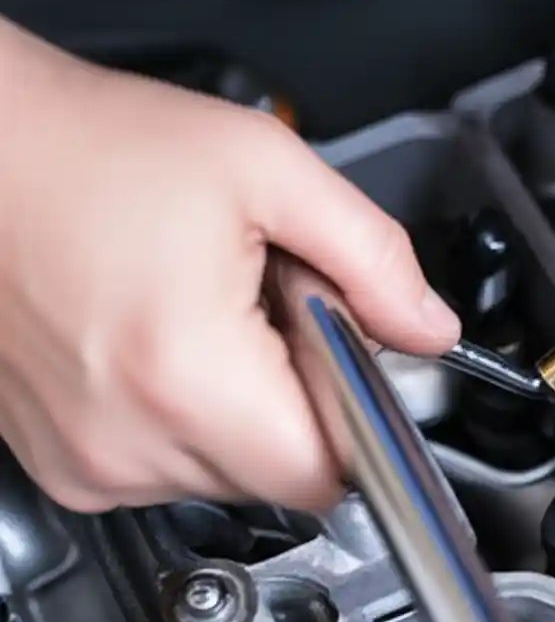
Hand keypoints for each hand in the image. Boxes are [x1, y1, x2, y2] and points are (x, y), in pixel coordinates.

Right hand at [0, 21, 459, 512]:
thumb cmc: (96, 147)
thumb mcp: (270, 171)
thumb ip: (375, 258)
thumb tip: (429, 328)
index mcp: (188, 378)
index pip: (329, 471)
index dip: (359, 408)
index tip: (346, 351)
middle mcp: (126, 441)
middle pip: (281, 474)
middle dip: (302, 397)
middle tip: (266, 305)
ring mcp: (84, 459)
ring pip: (226, 474)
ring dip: (244, 406)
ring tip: (205, 311)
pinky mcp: (58, 459)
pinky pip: (164, 465)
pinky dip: (186, 413)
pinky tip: (165, 336)